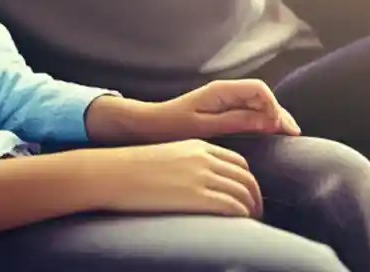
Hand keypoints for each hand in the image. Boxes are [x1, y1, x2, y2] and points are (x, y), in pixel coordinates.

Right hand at [86, 139, 262, 217]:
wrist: (113, 173)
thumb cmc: (133, 169)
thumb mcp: (168, 155)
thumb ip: (188, 163)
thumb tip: (200, 182)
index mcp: (198, 146)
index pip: (238, 162)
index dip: (248, 180)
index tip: (247, 194)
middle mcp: (205, 159)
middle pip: (246, 178)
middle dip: (255, 196)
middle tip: (255, 211)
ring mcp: (202, 177)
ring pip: (244, 193)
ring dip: (252, 209)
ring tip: (251, 221)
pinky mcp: (197, 197)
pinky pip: (233, 206)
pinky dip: (242, 216)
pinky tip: (240, 223)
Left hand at [143, 78, 300, 140]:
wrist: (150, 125)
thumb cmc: (173, 126)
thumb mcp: (205, 126)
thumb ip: (236, 121)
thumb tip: (267, 120)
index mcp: (221, 90)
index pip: (258, 89)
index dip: (273, 106)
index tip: (279, 127)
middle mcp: (225, 91)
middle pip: (262, 96)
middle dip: (279, 112)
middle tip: (293, 135)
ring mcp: (225, 99)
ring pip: (258, 103)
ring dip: (274, 116)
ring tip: (288, 135)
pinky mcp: (223, 109)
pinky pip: (249, 111)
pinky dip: (263, 120)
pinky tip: (271, 133)